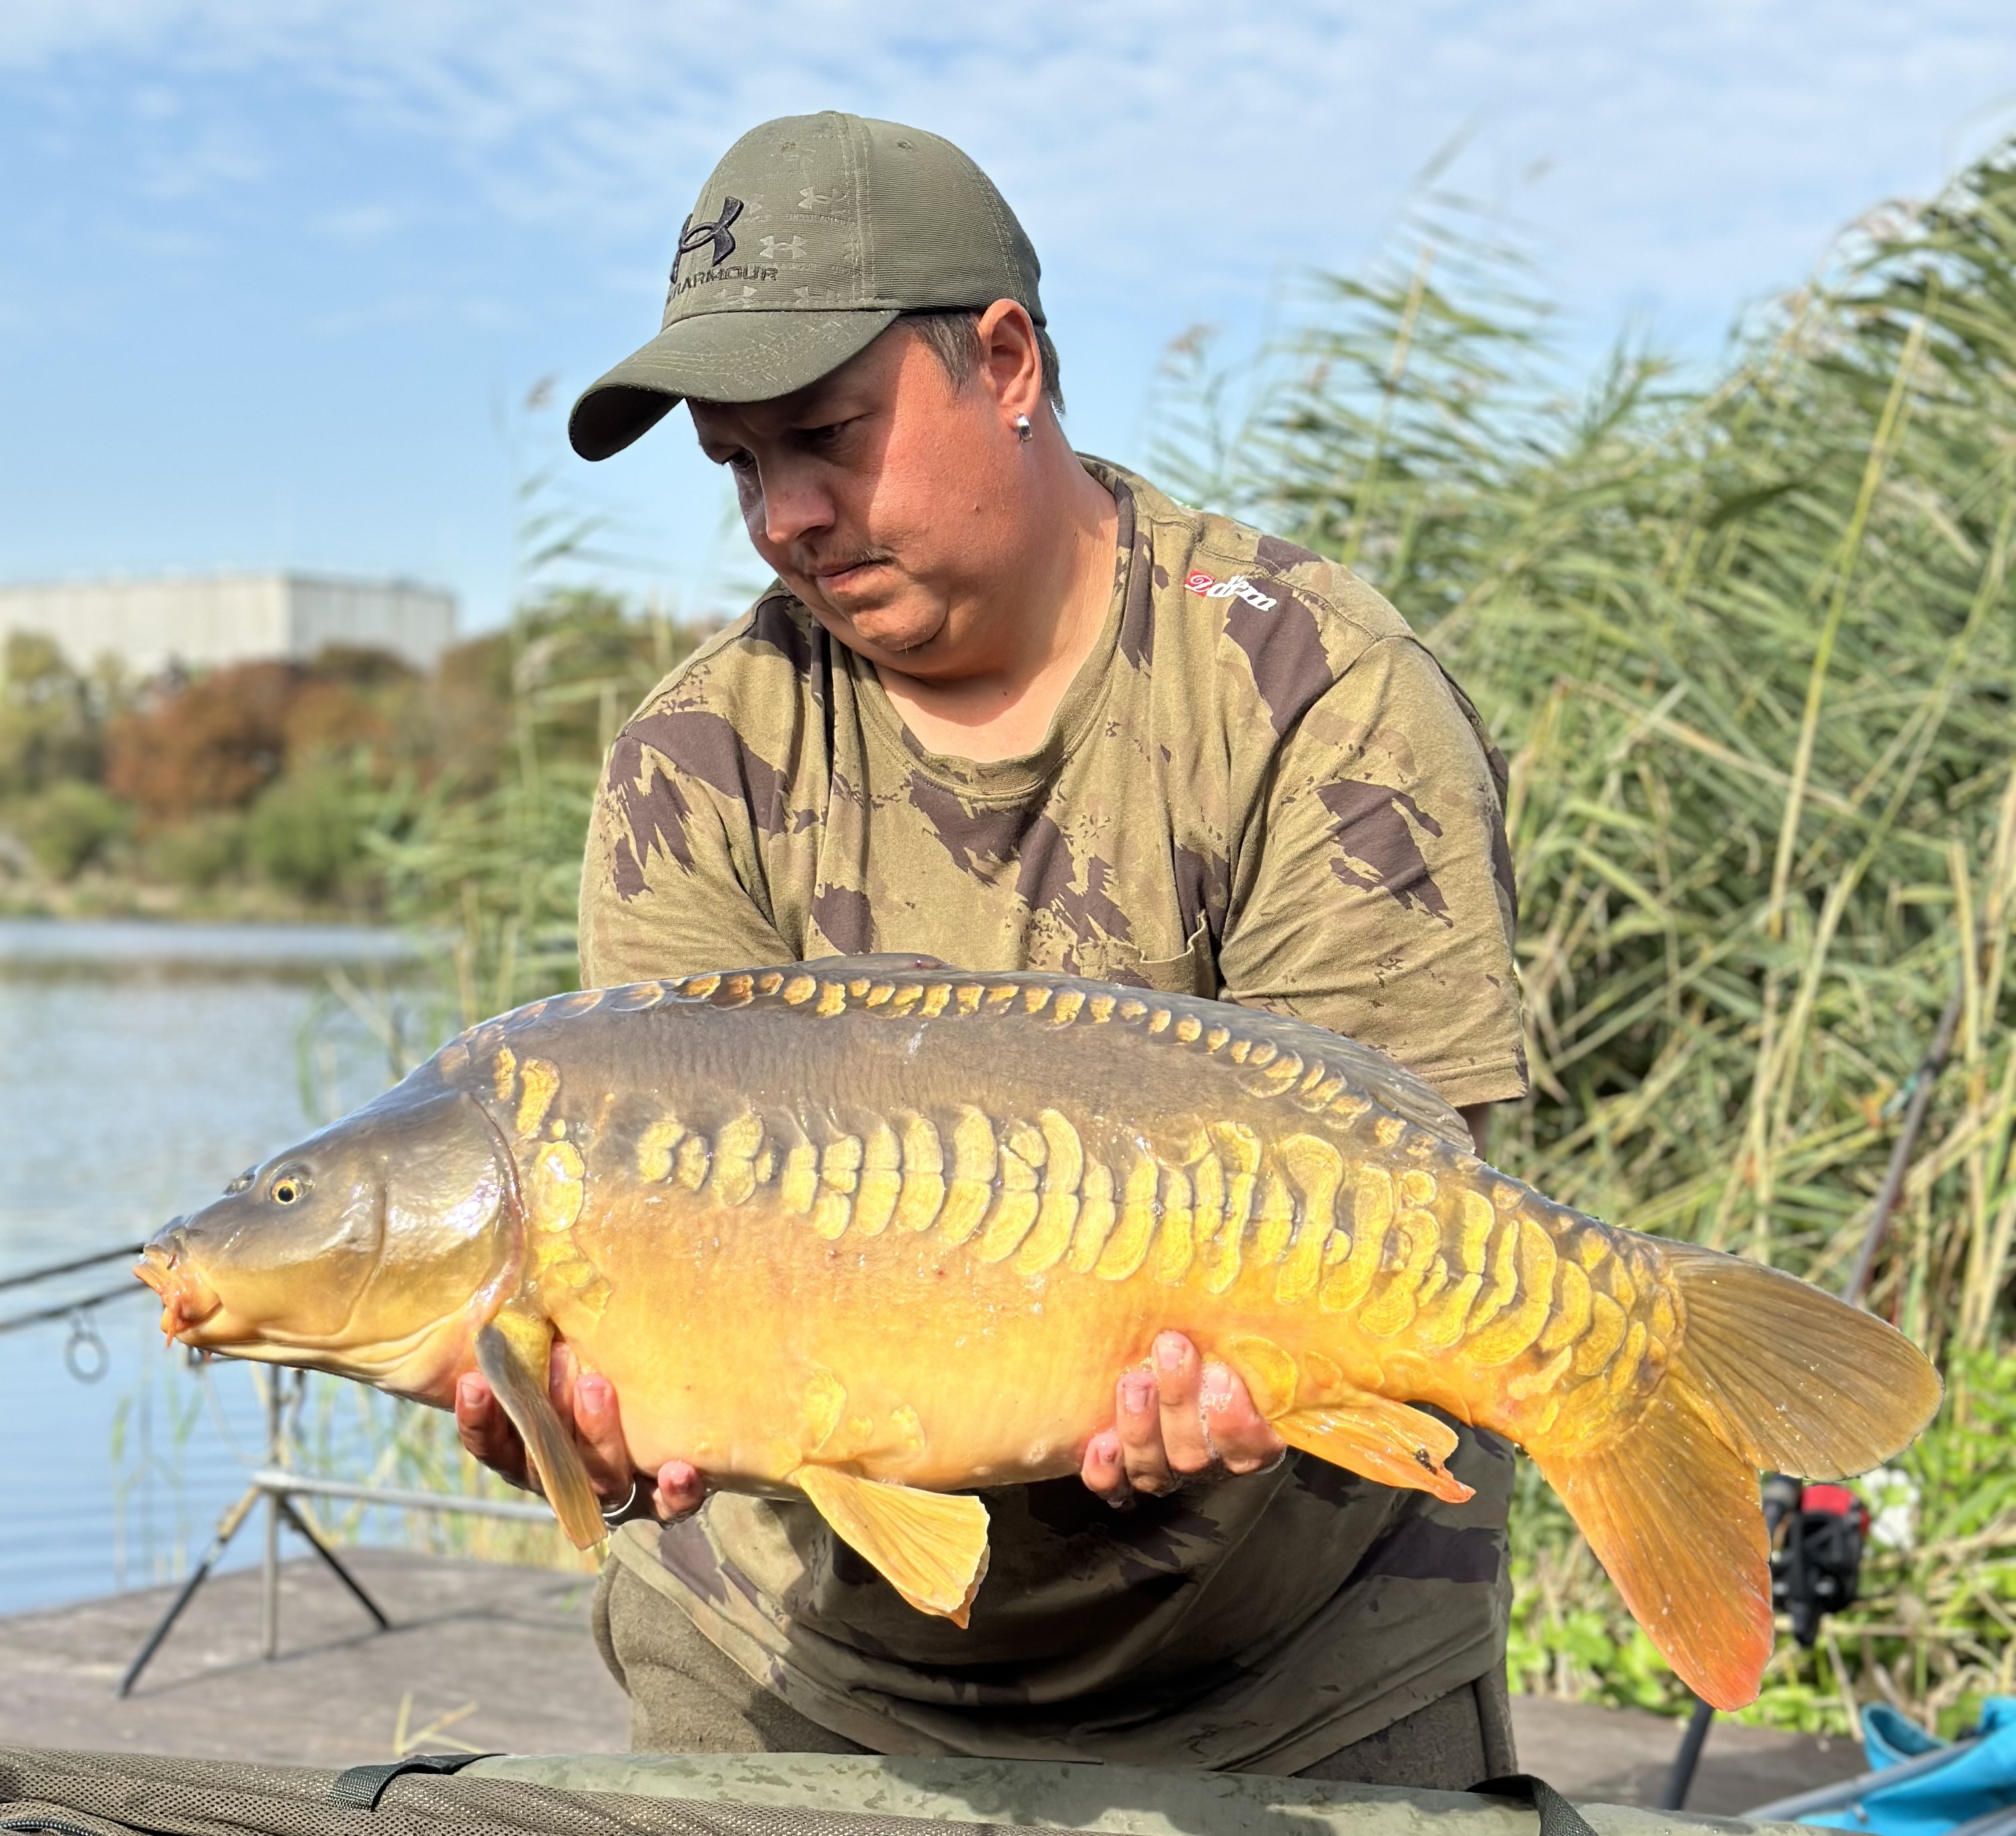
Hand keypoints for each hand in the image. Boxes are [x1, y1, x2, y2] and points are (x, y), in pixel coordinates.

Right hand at [454, 1343, 707, 1522]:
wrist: (668, 1410)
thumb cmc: (598, 1366)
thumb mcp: (563, 1350)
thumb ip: (540, 1329)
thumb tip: (517, 1254)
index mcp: (530, 1450)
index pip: (493, 1444)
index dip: (480, 1421)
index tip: (475, 1383)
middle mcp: (567, 1478)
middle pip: (547, 1465)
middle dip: (549, 1414)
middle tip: (561, 1362)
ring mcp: (615, 1491)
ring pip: (601, 1480)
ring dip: (598, 1436)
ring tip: (599, 1386)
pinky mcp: (663, 1499)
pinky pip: (668, 1507)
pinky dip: (674, 1493)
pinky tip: (681, 1469)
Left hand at [1079, 1331, 1285, 1502]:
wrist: (1167, 1367)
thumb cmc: (1208, 1349)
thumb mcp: (1230, 1341)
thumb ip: (1236, 1335)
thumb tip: (1253, 1283)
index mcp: (1248, 1437)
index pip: (1253, 1446)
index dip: (1237, 1419)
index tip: (1222, 1374)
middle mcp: (1207, 1461)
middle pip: (1195, 1454)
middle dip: (1180, 1401)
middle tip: (1170, 1351)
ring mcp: (1164, 1471)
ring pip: (1154, 1469)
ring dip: (1141, 1426)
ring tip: (1133, 1382)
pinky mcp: (1125, 1475)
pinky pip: (1113, 1485)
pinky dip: (1106, 1469)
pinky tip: (1101, 1443)